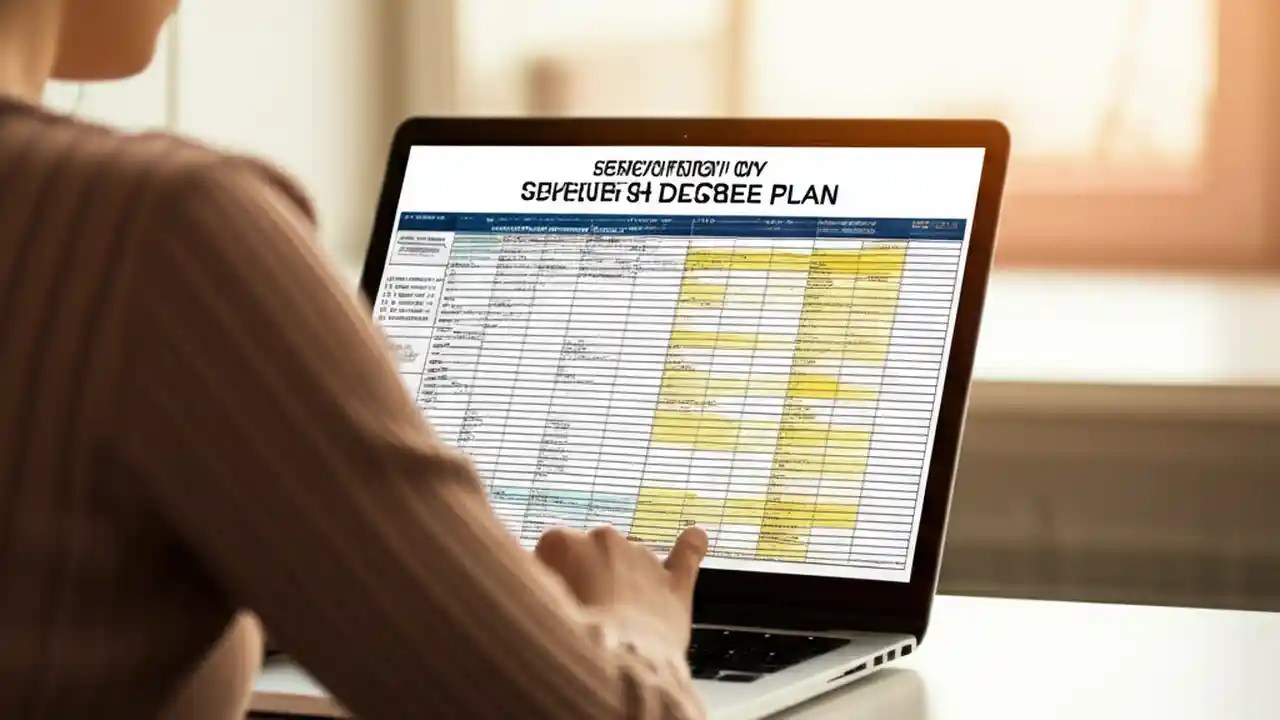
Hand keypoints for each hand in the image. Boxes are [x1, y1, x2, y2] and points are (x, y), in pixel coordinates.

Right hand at [535, 524, 707, 652]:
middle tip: (586, 615)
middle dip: (589, 579)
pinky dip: (691, 544)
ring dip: (626, 580)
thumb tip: (547, 591)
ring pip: (631, 558)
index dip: (554, 581)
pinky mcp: (674, 580)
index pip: (552, 554)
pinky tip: (694, 536)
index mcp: (564, 544)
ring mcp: (642, 557)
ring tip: (620, 619)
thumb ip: (545, 590)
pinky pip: (687, 551)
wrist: (614, 669)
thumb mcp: (541, 610)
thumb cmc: (571, 644)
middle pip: (592, 554)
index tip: (556, 603)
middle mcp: (603, 540)